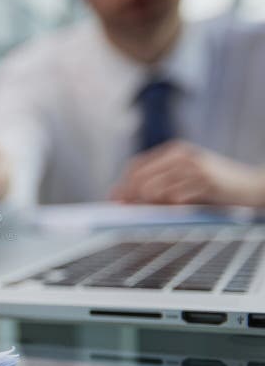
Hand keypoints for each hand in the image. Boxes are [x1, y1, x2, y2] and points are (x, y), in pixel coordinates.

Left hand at [111, 141, 264, 206]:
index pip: (136, 165)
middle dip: (129, 196)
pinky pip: (175, 198)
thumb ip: (160, 184)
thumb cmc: (215, 186)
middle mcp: (181, 155)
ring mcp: (193, 167)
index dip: (122, 184)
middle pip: (141, 177)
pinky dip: (168, 208)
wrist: (252, 186)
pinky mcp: (205, 182)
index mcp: (173, 151)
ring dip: (146, 205)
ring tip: (147, 214)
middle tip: (124, 211)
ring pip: (155, 189)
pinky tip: (170, 213)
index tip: (113, 200)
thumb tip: (128, 198)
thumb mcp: (185, 179)